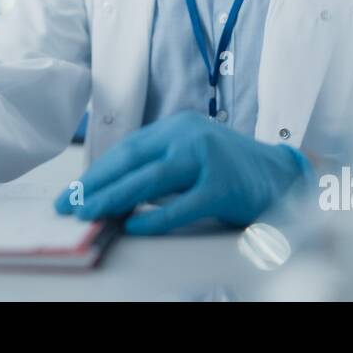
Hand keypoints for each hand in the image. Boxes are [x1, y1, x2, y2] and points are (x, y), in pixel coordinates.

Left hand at [53, 111, 309, 234]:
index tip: (73, 191)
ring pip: (151, 179)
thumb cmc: (230, 169)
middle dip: (96, 184)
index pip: (128, 148)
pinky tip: (133, 226)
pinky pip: (182, 205)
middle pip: (133, 160)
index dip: (98, 171)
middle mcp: (191, 135)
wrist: (283, 177)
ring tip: (89, 214)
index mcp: (178, 126)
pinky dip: (155, 217)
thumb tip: (110, 192)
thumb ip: (157, 166)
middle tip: (69, 204)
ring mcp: (209, 159)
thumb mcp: (191, 155)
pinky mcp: (224, 186)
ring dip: (114, 197)